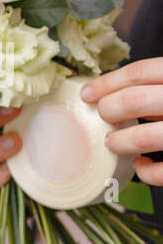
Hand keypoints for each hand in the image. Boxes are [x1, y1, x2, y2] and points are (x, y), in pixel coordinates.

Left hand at [82, 58, 162, 185]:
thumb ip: (160, 88)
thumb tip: (112, 93)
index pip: (142, 71)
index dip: (108, 82)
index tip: (87, 94)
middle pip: (136, 101)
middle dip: (109, 109)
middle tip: (103, 116)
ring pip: (145, 138)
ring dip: (121, 142)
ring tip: (113, 143)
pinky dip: (146, 171)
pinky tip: (141, 165)